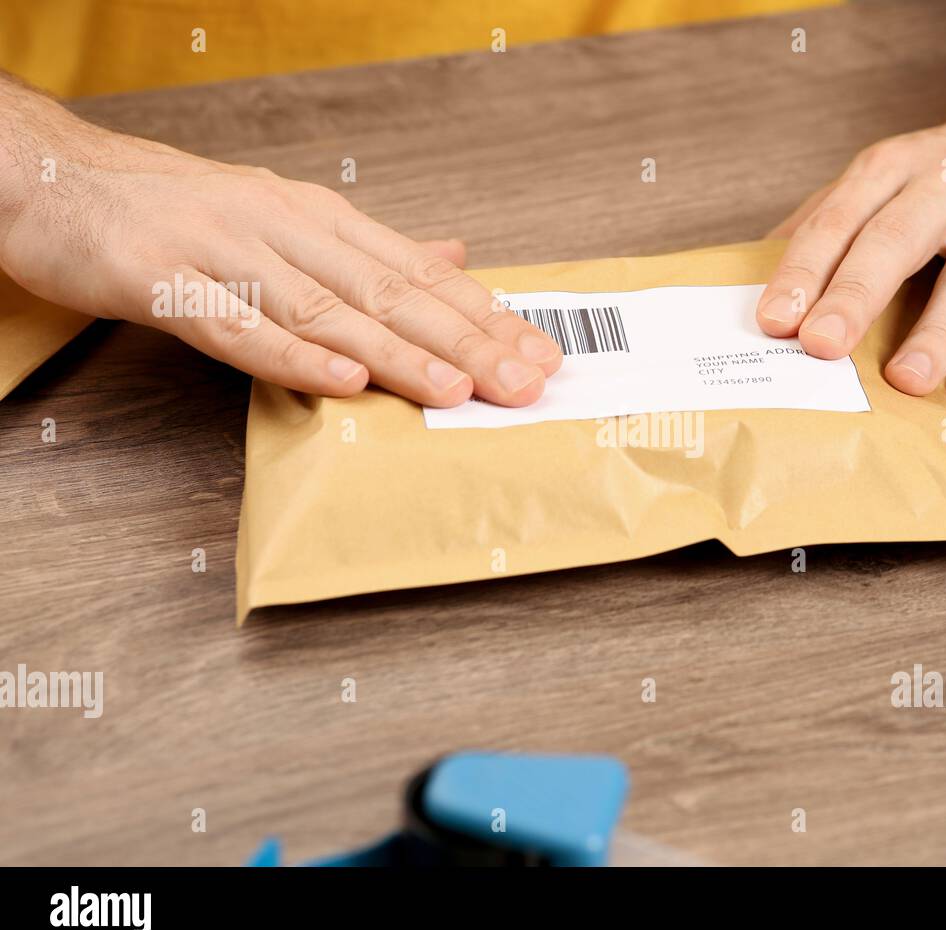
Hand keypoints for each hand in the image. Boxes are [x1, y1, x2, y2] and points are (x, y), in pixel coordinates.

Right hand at [0, 110, 560, 406]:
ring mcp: (223, 251)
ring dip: (396, 352)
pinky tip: (342, 379)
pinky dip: (291, 353)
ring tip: (458, 388)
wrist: (58, 177)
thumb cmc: (179, 210)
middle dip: (465, 340)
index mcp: (320, 218)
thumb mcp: (287, 219)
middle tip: (524, 381)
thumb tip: (453, 253)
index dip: (484, 314)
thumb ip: (370, 250)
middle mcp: (284, 227)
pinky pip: (233, 324)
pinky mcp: (160, 280)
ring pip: (326, 307)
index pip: (420, 271)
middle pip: (389, 291)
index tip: (540, 352)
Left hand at [755, 110, 945, 407]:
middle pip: (896, 241)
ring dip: (936, 335)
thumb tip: (751, 279)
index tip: (772, 319)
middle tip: (819, 346)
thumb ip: (827, 222)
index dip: (803, 269)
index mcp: (892, 167)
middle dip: (854, 296)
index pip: (839, 219)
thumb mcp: (887, 176)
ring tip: (903, 381)